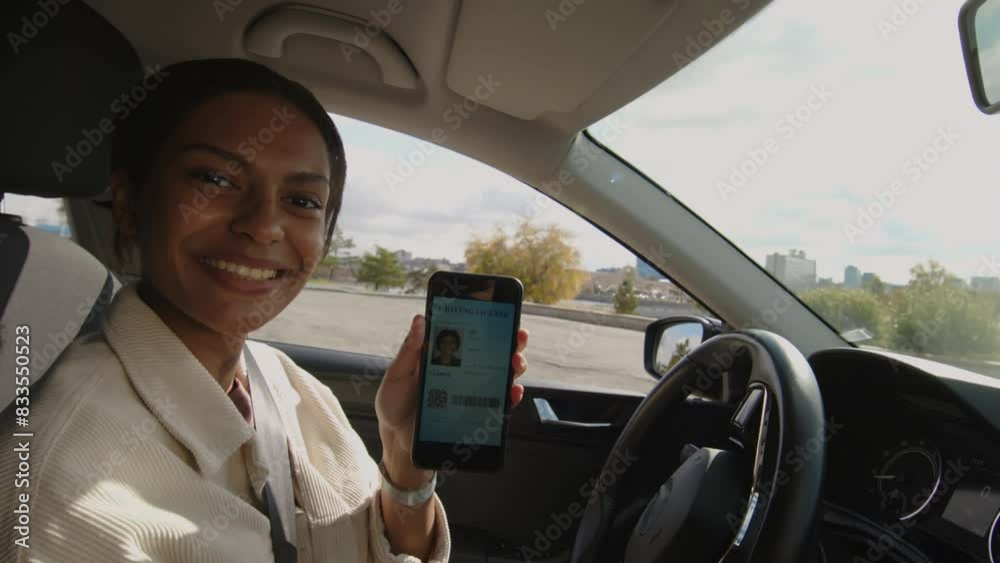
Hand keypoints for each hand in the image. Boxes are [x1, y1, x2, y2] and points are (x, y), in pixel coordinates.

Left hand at [375, 314, 528, 486]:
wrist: (397, 440)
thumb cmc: (394, 404)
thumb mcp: (397, 374)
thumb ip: (409, 350)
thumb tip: (420, 319)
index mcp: (445, 356)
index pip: (471, 334)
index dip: (488, 322)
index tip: (501, 312)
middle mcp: (463, 371)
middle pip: (494, 352)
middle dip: (511, 342)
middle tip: (517, 337)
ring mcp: (472, 392)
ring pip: (502, 375)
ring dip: (515, 366)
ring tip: (515, 362)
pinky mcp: (476, 412)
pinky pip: (500, 403)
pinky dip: (510, 396)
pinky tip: (512, 391)